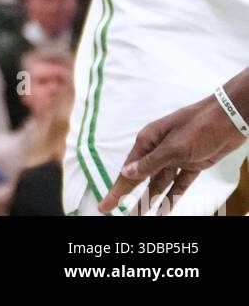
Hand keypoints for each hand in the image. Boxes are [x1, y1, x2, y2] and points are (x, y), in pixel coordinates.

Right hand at [98, 90, 247, 213]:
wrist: (229, 119)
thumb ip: (151, 162)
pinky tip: (164, 210)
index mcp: (148, 141)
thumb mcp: (174, 146)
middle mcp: (158, 150)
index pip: (129, 171)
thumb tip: (127, 173)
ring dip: (150, 200)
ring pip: (159, 184)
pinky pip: (178, 184)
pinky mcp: (191, 164)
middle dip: (128, 196)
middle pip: (140, 178)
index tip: (105, 205)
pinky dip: (172, 197)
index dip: (117, 190)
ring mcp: (175, 158)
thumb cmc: (198, 127)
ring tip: (139, 217)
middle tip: (115, 212)